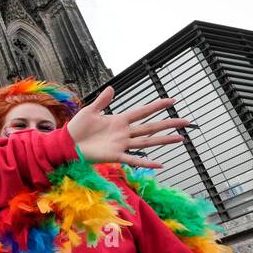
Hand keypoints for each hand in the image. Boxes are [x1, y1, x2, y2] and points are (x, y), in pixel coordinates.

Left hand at [66, 87, 191, 167]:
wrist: (66, 144)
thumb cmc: (76, 128)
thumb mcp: (89, 111)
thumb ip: (102, 100)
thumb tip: (112, 87)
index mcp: (119, 120)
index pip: (142, 111)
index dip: (157, 106)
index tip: (172, 100)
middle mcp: (124, 132)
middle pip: (151, 127)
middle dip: (169, 123)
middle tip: (186, 121)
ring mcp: (122, 144)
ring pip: (148, 141)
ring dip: (164, 140)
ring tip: (181, 138)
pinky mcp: (116, 155)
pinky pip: (134, 159)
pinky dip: (146, 162)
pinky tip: (160, 164)